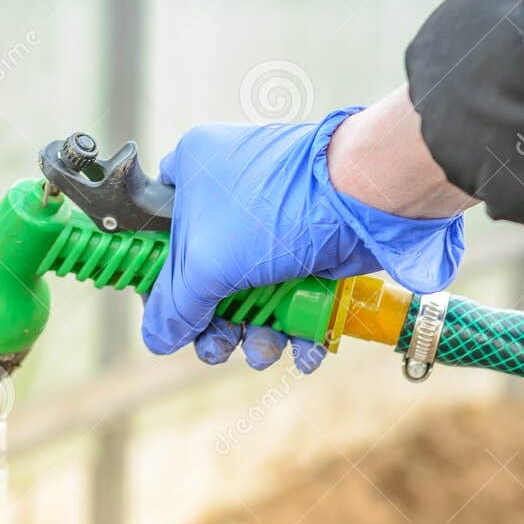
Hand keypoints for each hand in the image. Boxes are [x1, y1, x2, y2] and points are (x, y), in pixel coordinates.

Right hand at [141, 99, 467, 371]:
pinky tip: (303, 351)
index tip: (165, 313)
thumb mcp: (208, 264)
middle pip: (205, 274)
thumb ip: (175, 306)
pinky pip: (291, 295)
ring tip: (264, 351)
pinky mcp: (310, 248)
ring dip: (256, 334)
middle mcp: (230, 194)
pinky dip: (295, 328)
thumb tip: (157, 337)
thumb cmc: (277, 212)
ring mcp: (272, 223)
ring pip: (250, 293)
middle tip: (218, 346)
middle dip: (214, 322)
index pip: (157, 229)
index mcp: (194, 172)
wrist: (366, 201)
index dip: (158, 277)